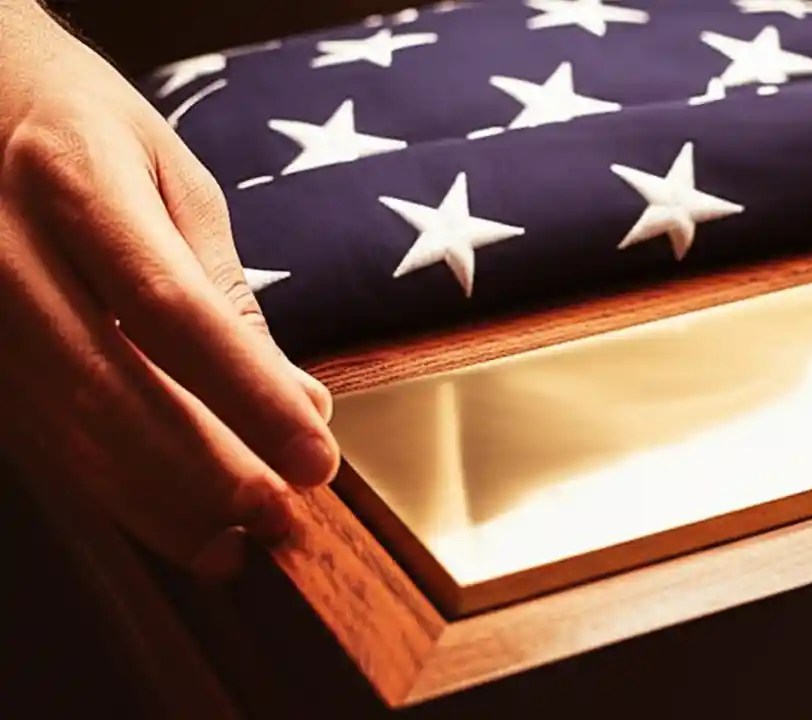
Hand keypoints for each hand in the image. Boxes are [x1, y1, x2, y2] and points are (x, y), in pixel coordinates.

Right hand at [0, 2, 338, 578]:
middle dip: (205, 472)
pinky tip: (167, 517)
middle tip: (280, 520)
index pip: (170, 309)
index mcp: (71, 181)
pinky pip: (37, 438)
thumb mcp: (172, 178)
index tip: (314, 457)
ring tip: (232, 546)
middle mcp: (0, 248)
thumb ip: (225, 291)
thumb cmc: (88, 132)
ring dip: (156, 502)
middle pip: (108, 388)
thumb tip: (298, 402)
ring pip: (63, 431)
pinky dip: (109, 488)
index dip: (246, 395)